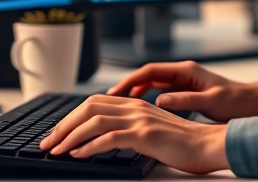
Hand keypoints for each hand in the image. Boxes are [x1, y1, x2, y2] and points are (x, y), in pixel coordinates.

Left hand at [39, 94, 228, 173]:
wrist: (209, 145)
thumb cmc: (183, 144)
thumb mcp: (152, 132)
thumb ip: (131, 130)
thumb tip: (106, 140)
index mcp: (136, 104)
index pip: (94, 103)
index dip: (71, 117)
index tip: (57, 134)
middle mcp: (135, 107)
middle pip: (88, 108)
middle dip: (63, 126)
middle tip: (48, 143)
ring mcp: (140, 119)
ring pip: (94, 121)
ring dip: (70, 137)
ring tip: (56, 150)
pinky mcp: (145, 135)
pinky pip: (109, 138)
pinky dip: (88, 146)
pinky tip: (78, 155)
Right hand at [107, 60, 257, 121]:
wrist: (253, 104)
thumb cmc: (236, 102)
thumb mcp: (211, 101)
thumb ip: (185, 100)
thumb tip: (159, 99)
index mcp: (186, 70)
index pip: (150, 71)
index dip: (130, 79)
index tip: (115, 91)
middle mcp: (183, 73)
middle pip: (147, 75)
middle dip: (128, 84)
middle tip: (109, 98)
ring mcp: (184, 81)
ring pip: (152, 83)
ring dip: (135, 90)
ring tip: (118, 104)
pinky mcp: (186, 90)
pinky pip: (160, 90)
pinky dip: (146, 97)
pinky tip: (138, 108)